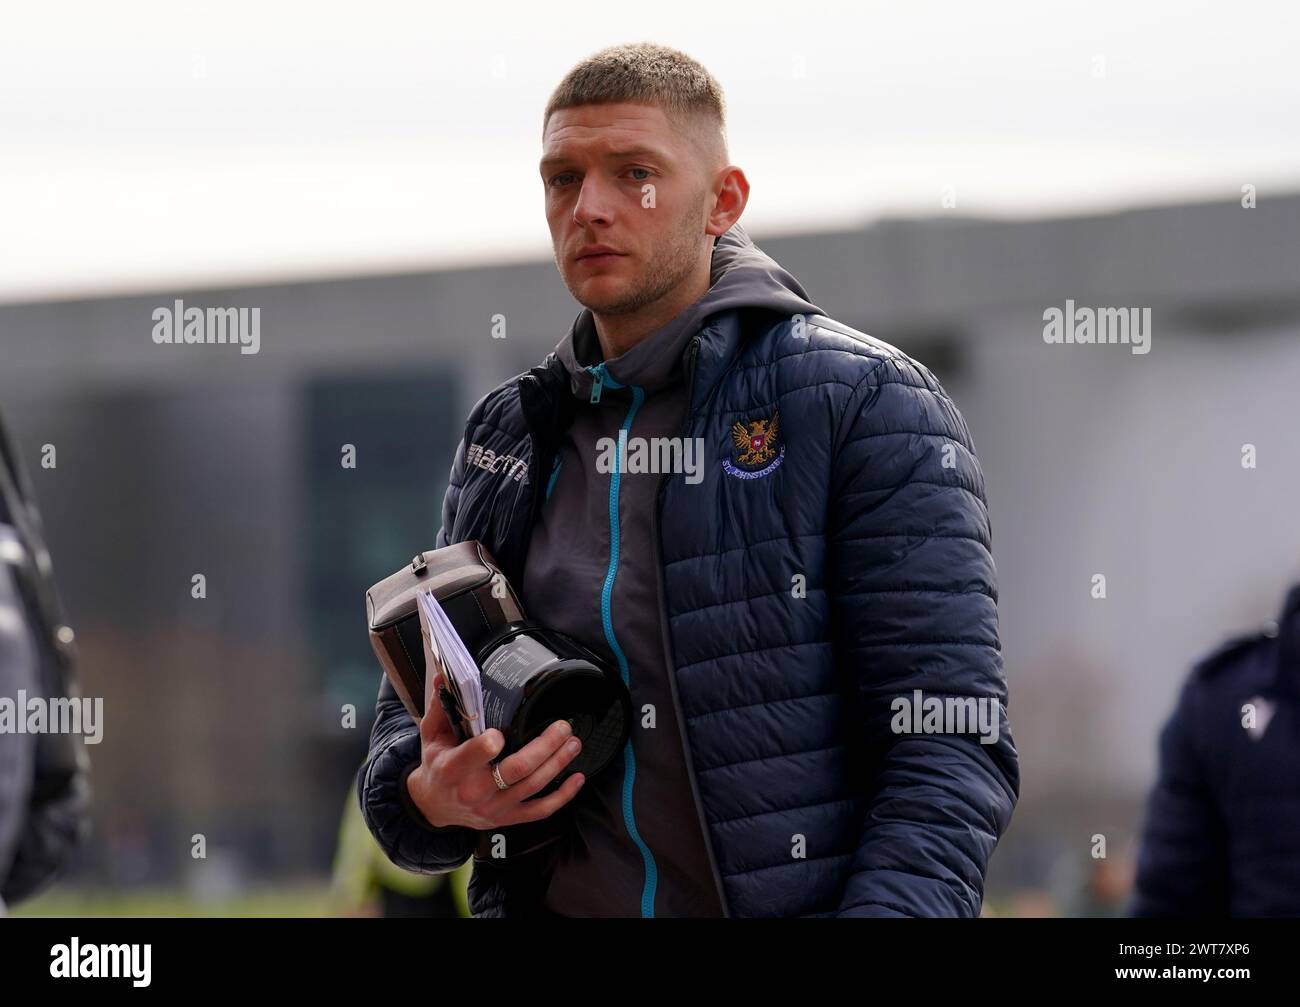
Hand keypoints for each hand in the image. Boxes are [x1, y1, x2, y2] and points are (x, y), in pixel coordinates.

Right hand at [404, 669, 586, 829]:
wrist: (434, 806)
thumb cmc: (437, 765)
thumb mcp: (432, 736)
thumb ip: (440, 707)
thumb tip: (443, 678)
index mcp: (453, 768)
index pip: (473, 756)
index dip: (489, 744)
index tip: (500, 732)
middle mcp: (476, 791)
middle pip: (517, 769)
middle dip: (545, 746)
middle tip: (562, 727)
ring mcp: (495, 807)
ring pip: (533, 786)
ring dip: (558, 763)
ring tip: (573, 742)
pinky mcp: (508, 817)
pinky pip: (540, 810)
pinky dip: (563, 796)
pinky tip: (577, 778)